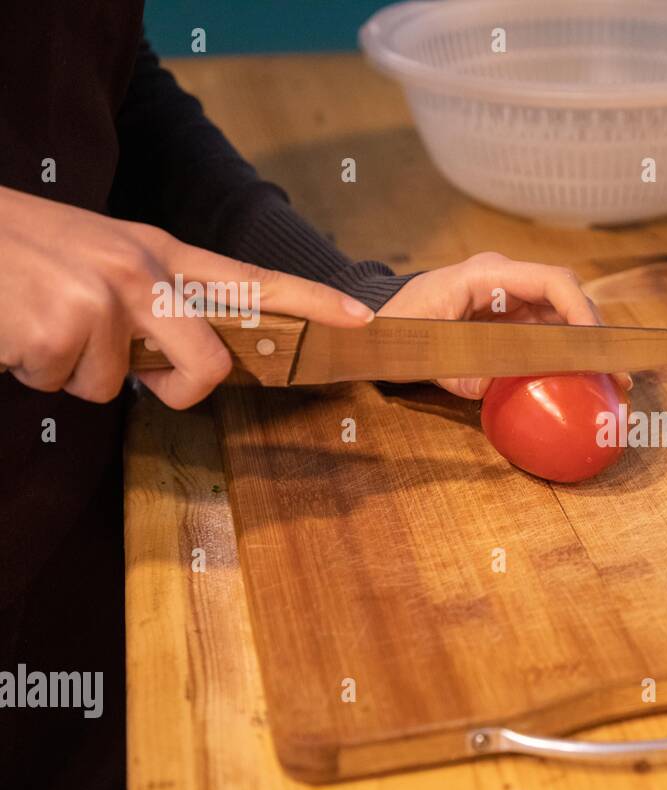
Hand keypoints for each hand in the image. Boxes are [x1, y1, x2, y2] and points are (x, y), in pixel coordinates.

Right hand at [0, 186, 374, 408]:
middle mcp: (141, 271)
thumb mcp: (101, 255)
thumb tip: (184, 361)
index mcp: (159, 251)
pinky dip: (36, 372)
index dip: (312, 303)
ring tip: (42, 323)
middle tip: (141, 380)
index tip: (360, 320)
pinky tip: (17, 330)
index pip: (252, 279)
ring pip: (118, 385)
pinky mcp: (61, 329)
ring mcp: (103, 298)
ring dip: (74, 372)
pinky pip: (68, 386)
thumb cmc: (23, 251)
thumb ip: (154, 299)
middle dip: (180, 391)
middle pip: (210, 365)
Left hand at [378, 251, 633, 398]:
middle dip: (595, 333)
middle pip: (568, 296)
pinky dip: (570, 350)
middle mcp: (506, 279)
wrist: (381, 321)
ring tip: (613, 379)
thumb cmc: (399, 327)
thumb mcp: (428, 352)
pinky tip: (587, 376)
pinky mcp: (512, 315)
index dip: (580, 310)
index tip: (594, 345)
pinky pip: (550, 328)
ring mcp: (511, 295)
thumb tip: (498, 388)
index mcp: (486, 275)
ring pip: (565, 313)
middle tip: (616, 372)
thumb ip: (464, 370)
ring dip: (589, 344)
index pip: (551, 281)